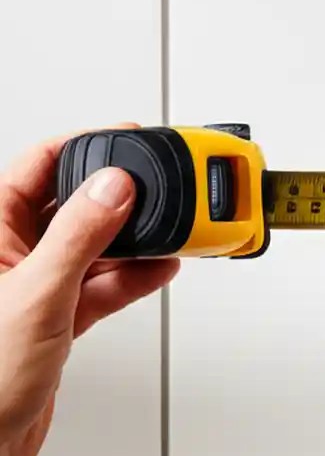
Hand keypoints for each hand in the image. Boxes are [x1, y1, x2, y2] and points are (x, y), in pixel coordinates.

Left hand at [0, 125, 177, 455]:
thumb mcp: (36, 296)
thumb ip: (78, 237)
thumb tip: (114, 186)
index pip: (40, 165)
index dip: (87, 146)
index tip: (131, 138)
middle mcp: (11, 254)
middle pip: (76, 202)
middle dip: (123, 196)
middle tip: (163, 185)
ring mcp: (37, 285)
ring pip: (97, 244)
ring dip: (138, 240)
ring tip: (177, 229)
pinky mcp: (60, 317)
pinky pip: (105, 283)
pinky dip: (136, 276)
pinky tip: (162, 267)